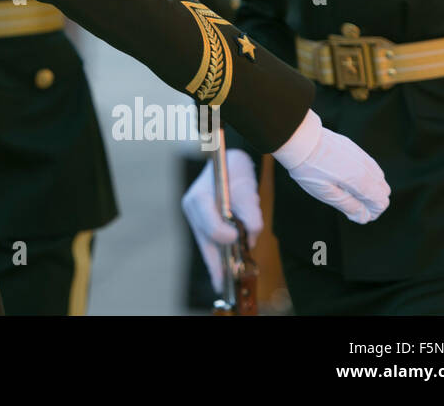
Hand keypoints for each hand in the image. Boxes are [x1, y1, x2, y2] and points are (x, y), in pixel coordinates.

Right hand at [181, 149, 261, 290]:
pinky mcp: (198, 217)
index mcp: (200, 198)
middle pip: (204, 240)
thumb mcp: (248, 191)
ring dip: (216, 258)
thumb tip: (250, 239)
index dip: (224, 235)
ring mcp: (193, 213)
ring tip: (224, 279)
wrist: (227, 158)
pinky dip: (216, 250)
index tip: (236, 239)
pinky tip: (223, 265)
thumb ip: (251, 216)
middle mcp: (192, 207)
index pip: (210, 224)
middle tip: (222, 284)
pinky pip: (207, 238)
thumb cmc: (236, 170)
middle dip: (214, 263)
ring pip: (205, 242)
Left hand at [273, 110, 389, 222]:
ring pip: (378, 176)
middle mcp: (366, 166)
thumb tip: (364, 217)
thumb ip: (348, 206)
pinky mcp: (353, 147)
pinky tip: (346, 177)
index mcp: (361, 180)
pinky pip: (368, 164)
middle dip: (373, 201)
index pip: (381, 201)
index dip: (373, 213)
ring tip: (347, 191)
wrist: (298, 138)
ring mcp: (361, 154)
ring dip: (369, 187)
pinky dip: (365, 175)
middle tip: (352, 205)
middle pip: (383, 189)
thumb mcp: (326, 193)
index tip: (357, 215)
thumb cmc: (309, 168)